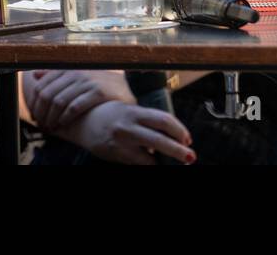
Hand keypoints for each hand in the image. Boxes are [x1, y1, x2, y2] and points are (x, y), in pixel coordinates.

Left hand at [23, 69, 134, 131]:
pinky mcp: (98, 92)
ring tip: (51, 126)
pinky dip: (65, 117)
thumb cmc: (97, 84)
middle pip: (48, 95)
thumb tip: (35, 75)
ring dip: (52, 117)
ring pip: (59, 102)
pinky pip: (74, 107)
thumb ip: (56, 74)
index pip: (41, 86)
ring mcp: (88, 82)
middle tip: (42, 124)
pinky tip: (63, 123)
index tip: (35, 115)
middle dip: (41, 112)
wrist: (124, 89)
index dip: (34, 103)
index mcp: (68, 69)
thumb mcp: (77, 75)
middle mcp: (77, 73)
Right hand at [66, 100, 195, 165]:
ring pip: (148, 157)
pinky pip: (138, 164)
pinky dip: (149, 165)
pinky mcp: (117, 155)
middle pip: (159, 139)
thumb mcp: (132, 112)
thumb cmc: (115, 115)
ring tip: (178, 164)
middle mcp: (129, 127)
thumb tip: (173, 136)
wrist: (86, 122)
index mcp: (136, 112)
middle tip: (190, 157)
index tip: (188, 139)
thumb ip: (150, 122)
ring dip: (165, 162)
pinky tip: (156, 165)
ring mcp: (122, 143)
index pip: (164, 120)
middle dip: (178, 150)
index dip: (179, 130)